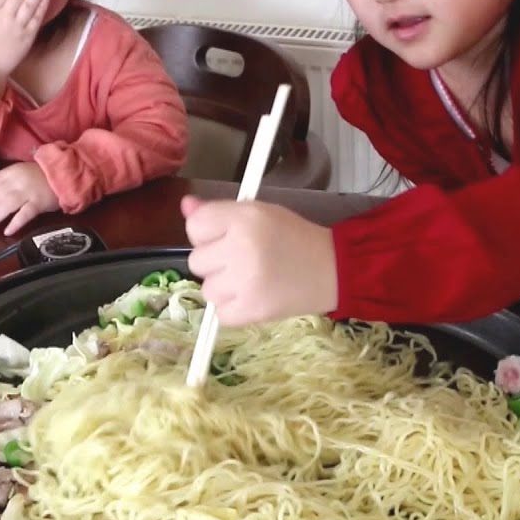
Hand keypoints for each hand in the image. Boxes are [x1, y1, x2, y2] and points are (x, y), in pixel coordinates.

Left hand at [0, 162, 59, 235]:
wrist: (66, 176)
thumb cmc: (42, 177)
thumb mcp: (22, 173)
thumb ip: (7, 182)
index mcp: (12, 171)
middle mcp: (18, 180)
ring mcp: (29, 191)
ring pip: (6, 205)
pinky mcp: (39, 203)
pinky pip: (24, 214)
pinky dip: (14, 224)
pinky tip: (8, 231)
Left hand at [181, 195, 337, 325]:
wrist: (332, 270)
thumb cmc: (293, 237)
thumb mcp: (259, 213)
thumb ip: (219, 211)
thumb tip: (186, 205)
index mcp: (244, 218)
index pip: (195, 227)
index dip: (208, 233)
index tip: (227, 237)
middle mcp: (240, 248)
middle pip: (196, 261)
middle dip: (216, 261)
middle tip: (245, 259)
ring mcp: (244, 283)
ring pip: (206, 289)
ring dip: (224, 287)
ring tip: (252, 280)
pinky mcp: (251, 311)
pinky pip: (220, 313)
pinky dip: (233, 309)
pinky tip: (254, 296)